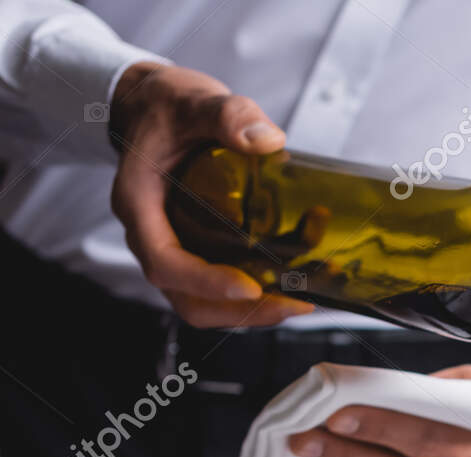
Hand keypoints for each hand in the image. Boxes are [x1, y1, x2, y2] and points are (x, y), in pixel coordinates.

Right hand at [109, 62, 312, 328]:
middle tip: (293, 303)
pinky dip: (254, 293)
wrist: (154, 106)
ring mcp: (172, 244)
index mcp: (138, 204)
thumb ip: (227, 114)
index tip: (251, 287)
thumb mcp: (194, 99)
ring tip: (300, 299)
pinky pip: (217, 286)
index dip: (206, 283)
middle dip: (240, 311)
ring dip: (252, 311)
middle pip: (186, 296)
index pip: (164, 262)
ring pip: (203, 301)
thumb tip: (267, 139)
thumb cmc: (167, 107)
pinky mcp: (193, 247)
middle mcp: (151, 233)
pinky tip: (292, 282)